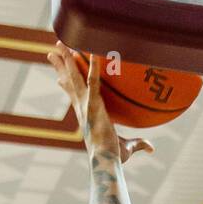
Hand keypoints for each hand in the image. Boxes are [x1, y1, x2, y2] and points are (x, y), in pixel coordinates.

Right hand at [47, 43, 153, 164]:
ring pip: (74, 76)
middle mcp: (81, 107)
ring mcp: (85, 105)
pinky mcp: (93, 104)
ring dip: (66, 58)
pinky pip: (93, 80)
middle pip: (69, 82)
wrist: (106, 162)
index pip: (73, 97)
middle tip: (51, 53)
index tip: (58, 78)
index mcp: (85, 115)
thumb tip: (151, 148)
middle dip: (60, 67)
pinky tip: (92, 50)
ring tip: (59, 42)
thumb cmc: (114, 158)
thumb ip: (138, 144)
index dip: (66, 87)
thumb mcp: (127, 148)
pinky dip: (93, 66)